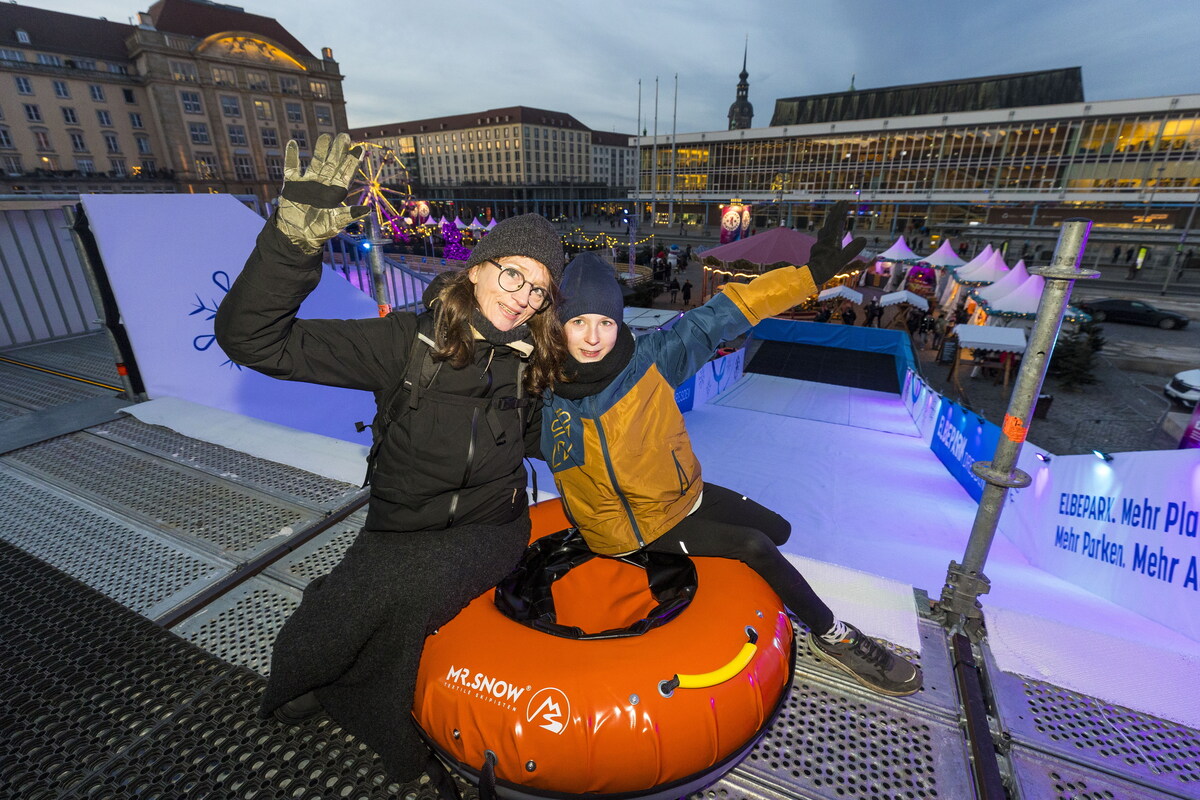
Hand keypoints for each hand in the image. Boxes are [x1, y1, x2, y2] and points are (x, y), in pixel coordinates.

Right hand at [274, 132, 368, 253]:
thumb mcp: (335, 223)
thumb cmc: (318, 232)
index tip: (360, 148)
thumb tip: (367, 210)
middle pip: (332, 164)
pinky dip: (291, 156)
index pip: (346, 174)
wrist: (296, 237)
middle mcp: (323, 185)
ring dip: (320, 149)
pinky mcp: (292, 186)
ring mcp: (308, 183)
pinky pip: (292, 168)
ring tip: (325, 136)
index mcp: (335, 193)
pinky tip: (293, 143)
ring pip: (315, 162)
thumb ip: (349, 215)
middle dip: (339, 151)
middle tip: (345, 136)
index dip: (352, 162)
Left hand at [806, 201, 865, 285]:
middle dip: (836, 212)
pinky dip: (827, 230)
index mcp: (831, 239)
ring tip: (834, 215)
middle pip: (830, 222)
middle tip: (841, 202)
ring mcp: (820, 244)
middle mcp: (824, 239)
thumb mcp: (842, 260)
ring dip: (831, 220)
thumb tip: (864, 239)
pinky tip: (826, 234)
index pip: (837, 222)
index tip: (845, 201)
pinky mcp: (818, 250)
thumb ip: (852, 250)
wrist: (811, 276)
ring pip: (826, 228)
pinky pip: (823, 236)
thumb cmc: (826, 268)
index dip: (841, 212)